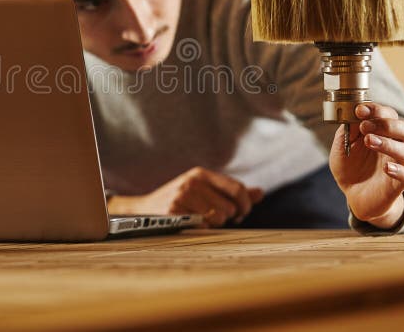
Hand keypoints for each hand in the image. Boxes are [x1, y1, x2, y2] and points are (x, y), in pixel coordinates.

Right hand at [107, 167, 263, 227]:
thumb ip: (233, 192)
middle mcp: (193, 181)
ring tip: (200, 220)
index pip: (237, 188)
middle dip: (227, 217)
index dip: (245, 205)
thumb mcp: (205, 191)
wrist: (144, 210)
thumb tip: (260, 193)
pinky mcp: (175, 211)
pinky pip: (203, 226)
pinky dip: (200, 229)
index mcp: (202, 174)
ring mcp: (183, 195)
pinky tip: (190, 225)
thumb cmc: (180, 202)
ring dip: (213, 224)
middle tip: (216, 219)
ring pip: (218, 218)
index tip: (241, 214)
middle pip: (230, 206)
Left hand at [329, 102, 403, 228]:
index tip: (359, 110)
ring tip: (369, 141)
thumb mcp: (342, 146)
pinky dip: (398, 169)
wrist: (353, 194)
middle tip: (364, 125)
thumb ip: (347, 131)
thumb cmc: (349, 166)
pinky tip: (386, 167)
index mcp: (381, 132)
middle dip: (386, 123)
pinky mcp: (398, 183)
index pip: (388, 114)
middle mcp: (394, 145)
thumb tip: (352, 113)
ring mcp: (397, 164)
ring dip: (388, 143)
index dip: (376, 110)